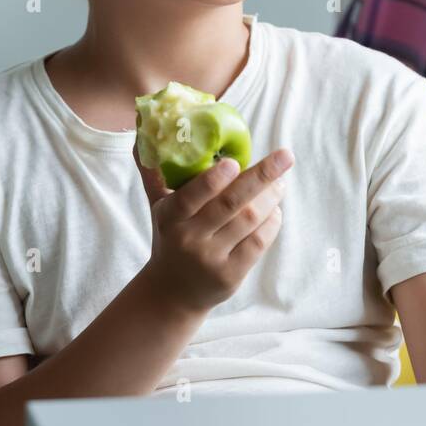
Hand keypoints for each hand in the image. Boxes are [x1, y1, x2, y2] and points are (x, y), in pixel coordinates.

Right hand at [133, 141, 293, 314]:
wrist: (171, 294)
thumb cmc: (169, 236)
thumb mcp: (158, 207)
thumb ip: (153, 172)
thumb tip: (141, 131)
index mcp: (169, 217)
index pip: (190, 197)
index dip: (212, 181)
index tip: (233, 162)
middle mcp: (189, 239)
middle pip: (230, 205)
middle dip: (261, 177)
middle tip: (284, 156)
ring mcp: (211, 259)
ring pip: (249, 221)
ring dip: (271, 197)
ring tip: (280, 182)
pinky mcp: (230, 275)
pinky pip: (258, 243)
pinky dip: (272, 222)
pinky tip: (275, 209)